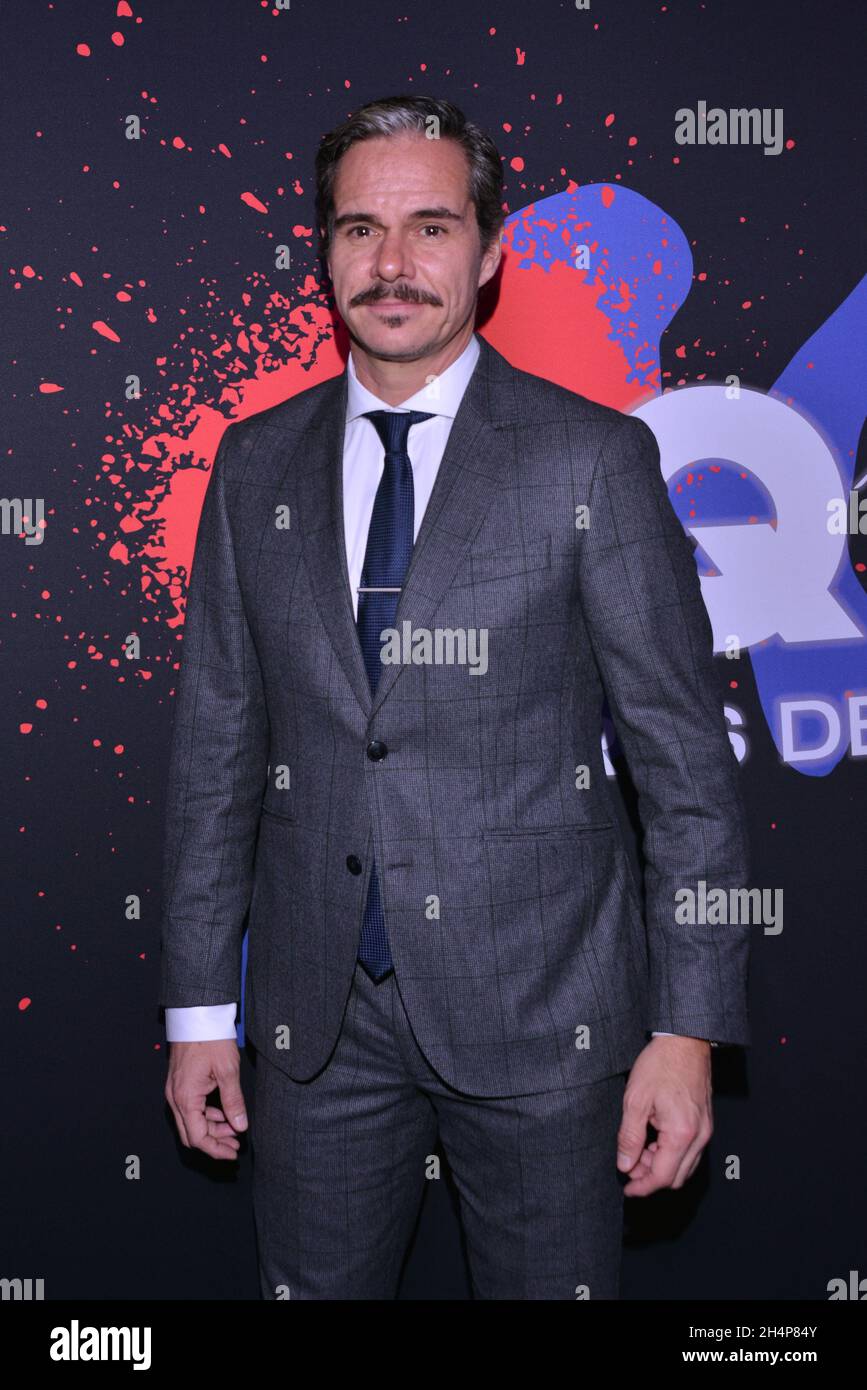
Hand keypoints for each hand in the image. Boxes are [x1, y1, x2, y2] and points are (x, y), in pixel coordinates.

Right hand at [165, 1040, 247, 1159]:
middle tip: (235, 1145)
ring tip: (235, 1129)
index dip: (215, 1149)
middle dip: (213, 1142)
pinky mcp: (179, 1085)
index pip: (198, 1137)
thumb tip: (240, 1126)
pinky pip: (191, 1108)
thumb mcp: (228, 1071)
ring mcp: (175, 1091)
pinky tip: (223, 1114)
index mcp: (185, 1098)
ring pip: (191, 1122)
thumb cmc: (210, 1038)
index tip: (232, 1153)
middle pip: (192, 1134)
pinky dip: (206, 1115)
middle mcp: (175, 1098)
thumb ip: (233, 1102)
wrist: (196, 1015)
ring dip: (212, 1129)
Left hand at [616, 1035, 712, 1194]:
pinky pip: (691, 1151)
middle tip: (629, 1164)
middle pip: (677, 1177)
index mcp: (682, 1134)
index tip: (627, 1188)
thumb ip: (629, 1137)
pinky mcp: (706, 1123)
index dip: (642, 1187)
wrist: (685, 1040)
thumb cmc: (660, 1064)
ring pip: (685, 1166)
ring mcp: (706, 1130)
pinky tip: (655, 1139)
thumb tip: (625, 1165)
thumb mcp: (635, 1100)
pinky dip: (672, 1153)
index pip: (663, 1177)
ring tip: (639, 1149)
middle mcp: (699, 1137)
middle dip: (651, 1177)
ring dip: (662, 1165)